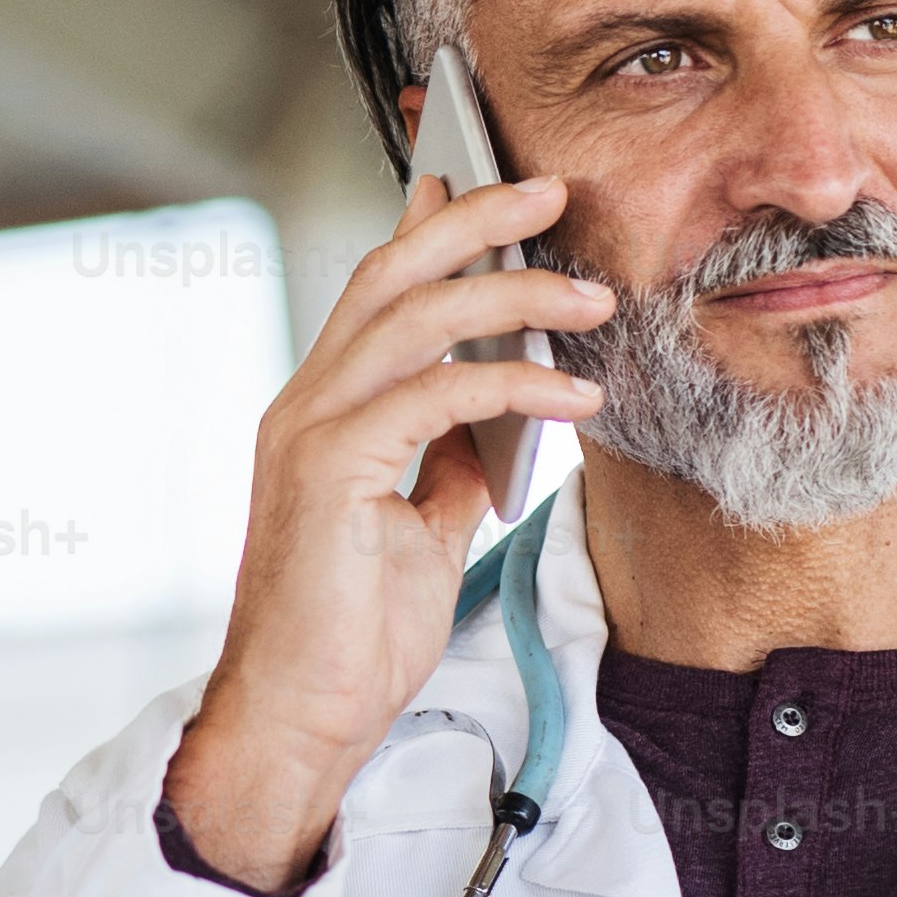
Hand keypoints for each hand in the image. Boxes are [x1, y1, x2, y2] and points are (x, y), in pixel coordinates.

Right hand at [164, 170, 610, 891]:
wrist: (304, 717)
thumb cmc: (353, 635)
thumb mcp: (421, 527)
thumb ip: (447, 458)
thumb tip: (502, 409)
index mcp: (321, 412)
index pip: (376, 292)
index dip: (430, 227)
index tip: (486, 180)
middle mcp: (305, 405)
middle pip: (389, 275)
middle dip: (472, 219)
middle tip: (549, 190)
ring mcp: (308, 433)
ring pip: (412, 319)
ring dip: (513, 294)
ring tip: (591, 294)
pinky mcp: (327, 471)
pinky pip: (435, 397)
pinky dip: (512, 383)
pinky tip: (573, 393)